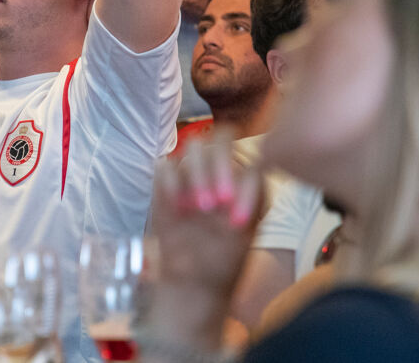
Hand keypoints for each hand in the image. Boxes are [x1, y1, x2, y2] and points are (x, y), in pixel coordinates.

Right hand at [151, 130, 261, 289]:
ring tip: (200, 209)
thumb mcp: (248, 233)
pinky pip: (165, 165)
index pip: (249, 159)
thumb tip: (251, 172)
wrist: (195, 280)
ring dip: (199, 174)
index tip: (236, 221)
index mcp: (245, 177)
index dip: (244, 185)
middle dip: (220, 167)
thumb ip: (253, 201)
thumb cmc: (226, 256)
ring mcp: (191, 173)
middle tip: (217, 204)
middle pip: (221, 138)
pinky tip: (180, 209)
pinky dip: (172, 183)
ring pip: (194, 147)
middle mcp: (219, 168)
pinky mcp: (166, 183)